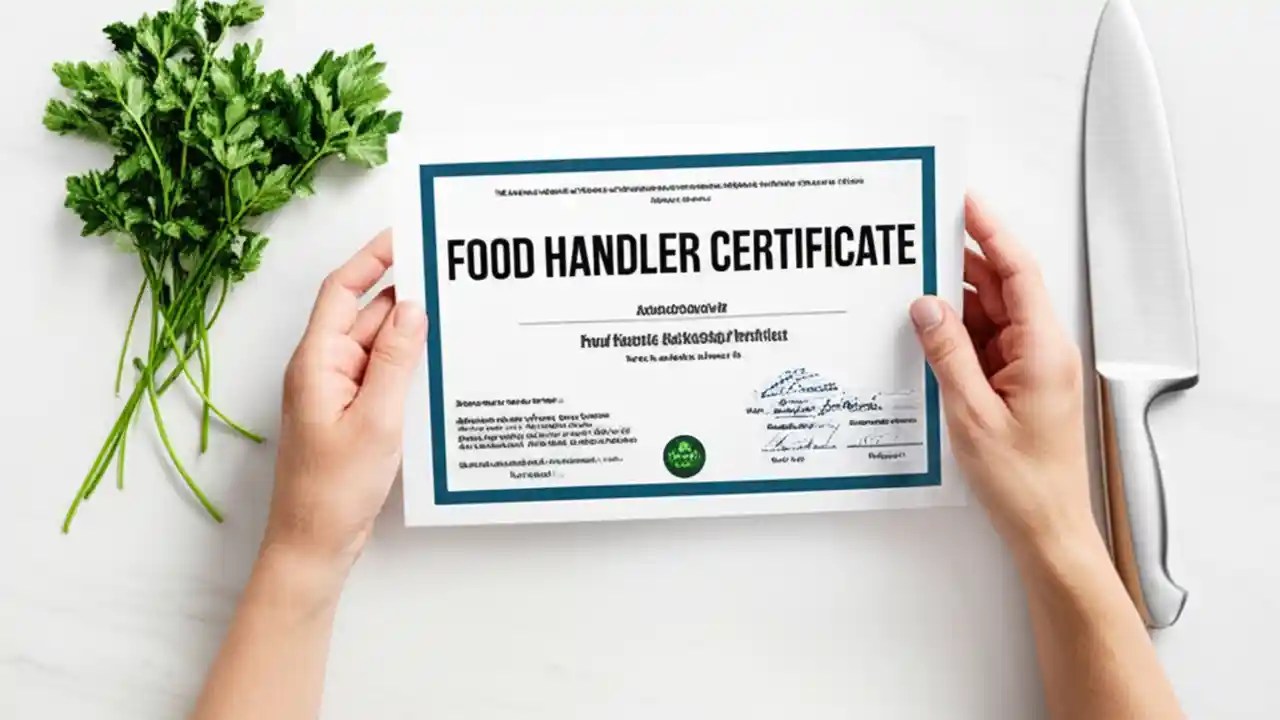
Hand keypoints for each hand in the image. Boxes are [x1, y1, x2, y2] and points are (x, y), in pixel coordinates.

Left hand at [263, 229, 425, 570]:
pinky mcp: (350, 412)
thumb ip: (394, 359)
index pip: (343, 289)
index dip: (373, 258)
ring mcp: (335, 391)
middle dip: (405, 295)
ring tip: (452, 319)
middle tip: (448, 277)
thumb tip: (412, 308)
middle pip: (366, 314)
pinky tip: (434, 368)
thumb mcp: (375, 419)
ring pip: (378, 346)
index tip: (406, 236)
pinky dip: (406, 366)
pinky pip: (380, 375)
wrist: (314, 545)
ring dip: (410, 334)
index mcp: (316, 361)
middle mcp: (322, 368)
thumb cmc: (332, 491)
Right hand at [909, 195, 1094, 557]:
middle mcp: (1042, 351)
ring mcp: (1031, 368)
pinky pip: (985, 344)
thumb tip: (926, 307)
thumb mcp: (972, 414)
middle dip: (963, 261)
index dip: (991, 232)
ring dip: (956, 300)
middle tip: (920, 240)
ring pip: (991, 315)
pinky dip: (957, 334)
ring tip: (913, 284)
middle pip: (1003, 288)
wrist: (1047, 529)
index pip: (1018, 271)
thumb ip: (947, 354)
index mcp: (1043, 350)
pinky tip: (928, 333)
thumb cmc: (1023, 483)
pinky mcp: (1017, 385)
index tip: (965, 203)